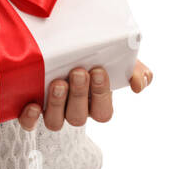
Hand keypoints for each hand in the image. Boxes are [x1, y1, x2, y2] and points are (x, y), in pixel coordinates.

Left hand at [17, 61, 153, 131]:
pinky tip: (32, 104)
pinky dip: (30, 118)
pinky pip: (29, 124)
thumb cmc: (91, 54)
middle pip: (79, 117)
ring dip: (58, 104)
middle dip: (80, 95)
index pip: (103, 111)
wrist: (59, 45)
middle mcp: (74, 111)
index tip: (100, 70)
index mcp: (96, 103)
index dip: (102, 94)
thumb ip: (134, 69)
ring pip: (56, 122)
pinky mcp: (30, 109)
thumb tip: (139, 84)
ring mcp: (52, 111)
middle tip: (79, 72)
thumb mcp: (115, 58)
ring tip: (58, 82)